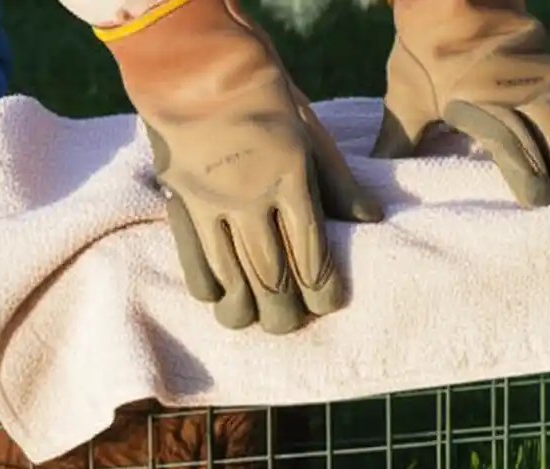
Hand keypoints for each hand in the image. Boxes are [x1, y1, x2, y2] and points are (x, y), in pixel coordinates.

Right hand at [101, 0, 381, 333]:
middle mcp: (251, 198)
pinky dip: (209, 287)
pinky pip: (194, 261)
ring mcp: (211, 203)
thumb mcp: (311, 133)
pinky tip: (221, 296)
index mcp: (290, 179)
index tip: (328, 304)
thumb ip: (337, 182)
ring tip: (256, 320)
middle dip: (286, 313)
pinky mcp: (180, 203)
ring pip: (231, 279)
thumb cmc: (264, 96)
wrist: (196, 65)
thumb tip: (370, 219)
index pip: (312, 255)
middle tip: (292, 322)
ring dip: (247, 310)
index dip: (323, 291)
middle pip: (272, 278)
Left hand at [372, 0, 549, 205]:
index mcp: (478, 102)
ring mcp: (544, 85)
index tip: (537, 203)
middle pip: (548, 139)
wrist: (451, 0)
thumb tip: (372, 175)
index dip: (525, 171)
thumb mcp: (405, 94)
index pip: (509, 142)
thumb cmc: (424, 53)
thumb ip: (397, 137)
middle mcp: (517, 94)